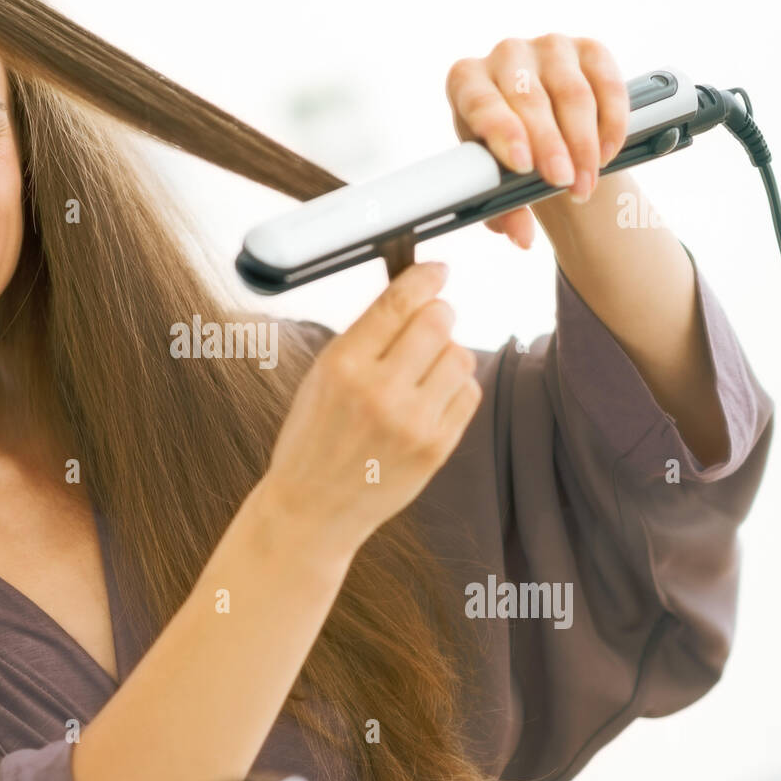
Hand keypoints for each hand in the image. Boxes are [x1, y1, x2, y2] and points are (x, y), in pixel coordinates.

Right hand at [262, 262, 480, 554]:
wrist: (312, 509)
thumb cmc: (313, 438)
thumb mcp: (321, 378)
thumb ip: (364, 338)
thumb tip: (414, 296)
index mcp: (342, 365)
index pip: (397, 301)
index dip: (424, 277)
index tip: (437, 270)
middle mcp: (379, 390)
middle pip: (439, 320)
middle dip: (436, 315)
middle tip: (427, 325)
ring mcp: (412, 422)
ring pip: (460, 355)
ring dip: (447, 354)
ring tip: (422, 373)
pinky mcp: (437, 447)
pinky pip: (468, 393)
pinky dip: (455, 388)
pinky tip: (429, 400)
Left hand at [443, 34, 629, 250]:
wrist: (543, 129)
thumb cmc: (508, 152)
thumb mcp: (496, 180)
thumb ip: (502, 210)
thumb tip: (521, 237)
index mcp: (466, 80)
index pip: (481, 102)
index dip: (503, 132)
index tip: (522, 165)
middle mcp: (505, 54)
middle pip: (530, 100)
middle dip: (551, 147)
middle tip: (563, 184)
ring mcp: (550, 47)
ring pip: (573, 94)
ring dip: (583, 144)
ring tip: (585, 183)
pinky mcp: (590, 50)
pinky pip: (608, 84)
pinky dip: (612, 123)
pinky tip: (606, 154)